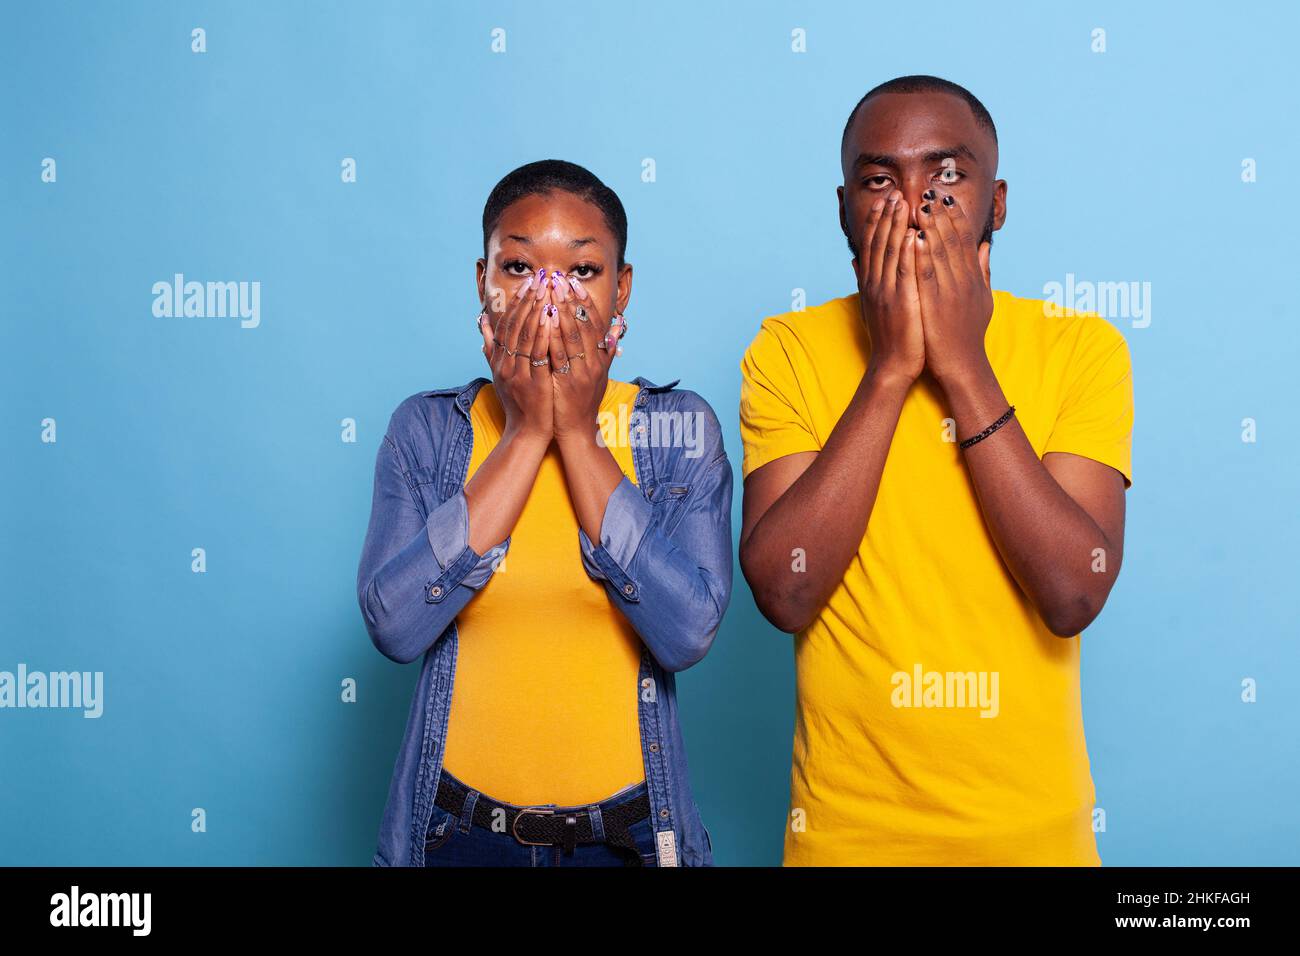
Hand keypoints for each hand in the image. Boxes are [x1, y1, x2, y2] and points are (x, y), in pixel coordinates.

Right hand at [478, 267, 555, 442]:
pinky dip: (542, 333)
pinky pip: (536, 353)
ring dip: (536, 309)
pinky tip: (550, 317)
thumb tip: (481, 321)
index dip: (517, 302)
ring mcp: (517, 372)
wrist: (526, 431)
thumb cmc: (518, 401)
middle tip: (540, 277)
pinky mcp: (531, 382)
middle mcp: (505, 363)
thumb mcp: (499, 372)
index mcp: (499, 359)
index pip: (507, 323)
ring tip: (546, 289)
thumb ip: (491, 346)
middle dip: (529, 299)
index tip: (529, 282)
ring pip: (525, 335)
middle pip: (516, 324)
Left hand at [547, 270, 623, 441]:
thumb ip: (608, 350)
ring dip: (561, 312)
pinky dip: (552, 337)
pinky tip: (544, 320)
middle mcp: (593, 362)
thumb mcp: (601, 374)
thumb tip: (618, 328)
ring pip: (572, 337)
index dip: (584, 301)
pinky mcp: (566, 382)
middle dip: (570, 299)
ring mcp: (581, 372)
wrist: (577, 430)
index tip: (573, 282)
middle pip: (583, 325)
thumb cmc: (585, 400)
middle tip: (558, 278)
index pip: (594, 323)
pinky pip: (559, 355)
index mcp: (600, 357)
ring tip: (550, 291)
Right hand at [854, 189, 923, 384]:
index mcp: (871, 282)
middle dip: (886, 216)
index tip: (885, 200)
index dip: (878, 220)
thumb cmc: (889, 336)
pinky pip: (905, 273)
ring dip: (896, 226)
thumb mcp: (872, 303)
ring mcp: (887, 292)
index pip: (874, 245)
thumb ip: (864, 279)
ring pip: (891, 252)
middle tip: (894, 192)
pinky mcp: (902, 302)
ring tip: (903, 203)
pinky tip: (913, 234)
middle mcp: (876, 284)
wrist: (892, 364)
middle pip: (880, 243)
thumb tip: (855, 259)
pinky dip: (908, 253)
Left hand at [914, 190, 993, 385]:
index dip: (955, 216)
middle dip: (941, 214)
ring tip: (921, 205)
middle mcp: (964, 280)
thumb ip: (983, 270)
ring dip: (931, 227)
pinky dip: (922, 254)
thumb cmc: (968, 333)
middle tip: (930, 190)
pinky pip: (928, 275)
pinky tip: (915, 237)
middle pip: (953, 240)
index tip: (945, 197)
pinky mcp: (936, 304)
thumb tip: (985, 245)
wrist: (962, 363)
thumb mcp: (983, 299)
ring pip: (940, 252)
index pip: (964, 239)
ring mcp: (950, 291)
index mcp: (973, 277)